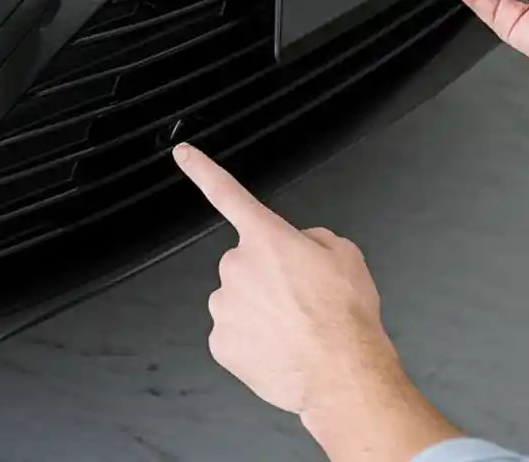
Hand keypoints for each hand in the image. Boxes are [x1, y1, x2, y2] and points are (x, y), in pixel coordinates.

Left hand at [173, 144, 461, 459]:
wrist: (342, 374)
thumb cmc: (346, 317)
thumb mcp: (346, 256)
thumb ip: (314, 239)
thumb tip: (301, 246)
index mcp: (267, 238)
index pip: (227, 193)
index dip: (202, 170)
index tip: (182, 154)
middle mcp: (237, 267)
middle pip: (245, 264)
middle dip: (266, 277)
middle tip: (299, 300)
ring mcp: (224, 306)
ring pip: (237, 300)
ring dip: (259, 310)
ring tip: (294, 329)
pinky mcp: (220, 343)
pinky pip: (234, 334)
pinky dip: (253, 340)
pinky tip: (280, 348)